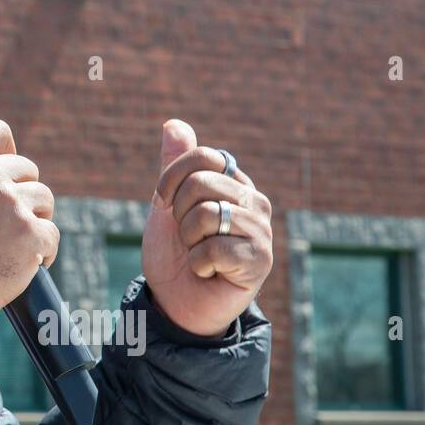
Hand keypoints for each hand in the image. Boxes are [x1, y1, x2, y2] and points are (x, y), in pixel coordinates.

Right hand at [0, 119, 58, 340]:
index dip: (6, 148)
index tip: (6, 163)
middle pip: (26, 168)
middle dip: (22, 191)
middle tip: (7, 219)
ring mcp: (11, 204)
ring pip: (43, 199)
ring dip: (35, 218)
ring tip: (16, 241)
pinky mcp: (31, 233)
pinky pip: (51, 233)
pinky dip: (43, 249)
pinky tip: (27, 262)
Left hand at [142, 119, 273, 337]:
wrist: (177, 301)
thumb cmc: (174, 252)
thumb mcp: (166, 204)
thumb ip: (173, 165)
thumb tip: (173, 123)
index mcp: (232, 181)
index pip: (204, 156)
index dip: (171, 178)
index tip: (162, 203)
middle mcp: (253, 200)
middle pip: (202, 183)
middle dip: (178, 215)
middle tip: (187, 237)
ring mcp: (261, 229)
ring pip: (207, 214)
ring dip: (188, 241)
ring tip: (197, 253)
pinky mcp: (261, 260)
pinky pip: (214, 248)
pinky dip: (198, 263)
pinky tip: (208, 271)